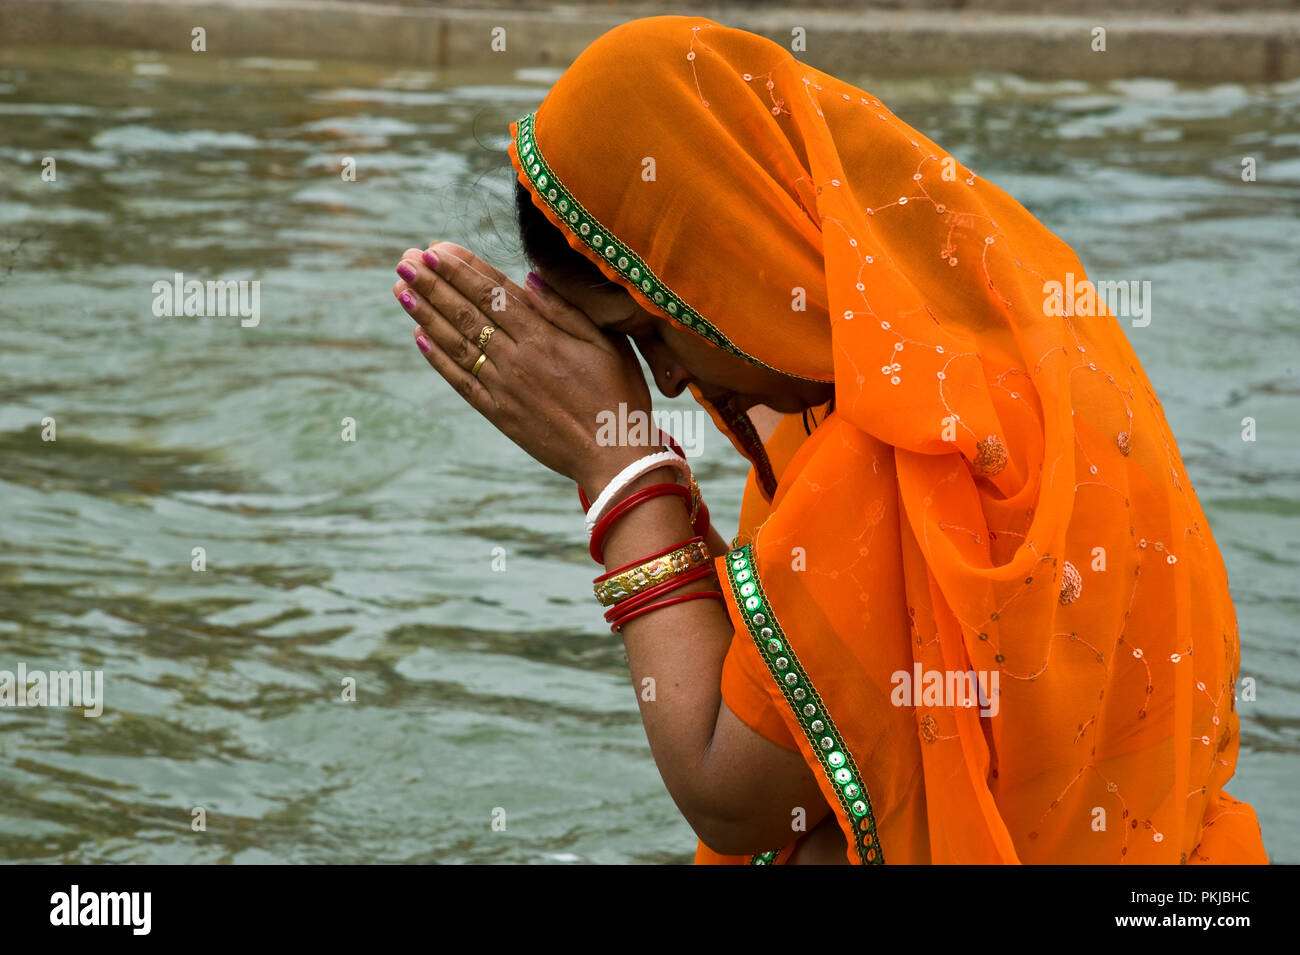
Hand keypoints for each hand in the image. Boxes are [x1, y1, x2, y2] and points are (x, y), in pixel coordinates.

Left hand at [393, 242, 658, 494]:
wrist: (614, 457)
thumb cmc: (620, 396)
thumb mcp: (607, 344)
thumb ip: (566, 310)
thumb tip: (528, 279)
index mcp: (544, 337)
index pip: (493, 293)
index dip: (463, 269)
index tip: (436, 248)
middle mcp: (516, 358)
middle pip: (466, 313)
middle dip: (434, 283)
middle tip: (407, 259)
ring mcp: (503, 387)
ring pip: (456, 343)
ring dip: (426, 314)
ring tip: (402, 288)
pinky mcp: (498, 414)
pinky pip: (460, 381)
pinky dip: (437, 359)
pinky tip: (419, 337)